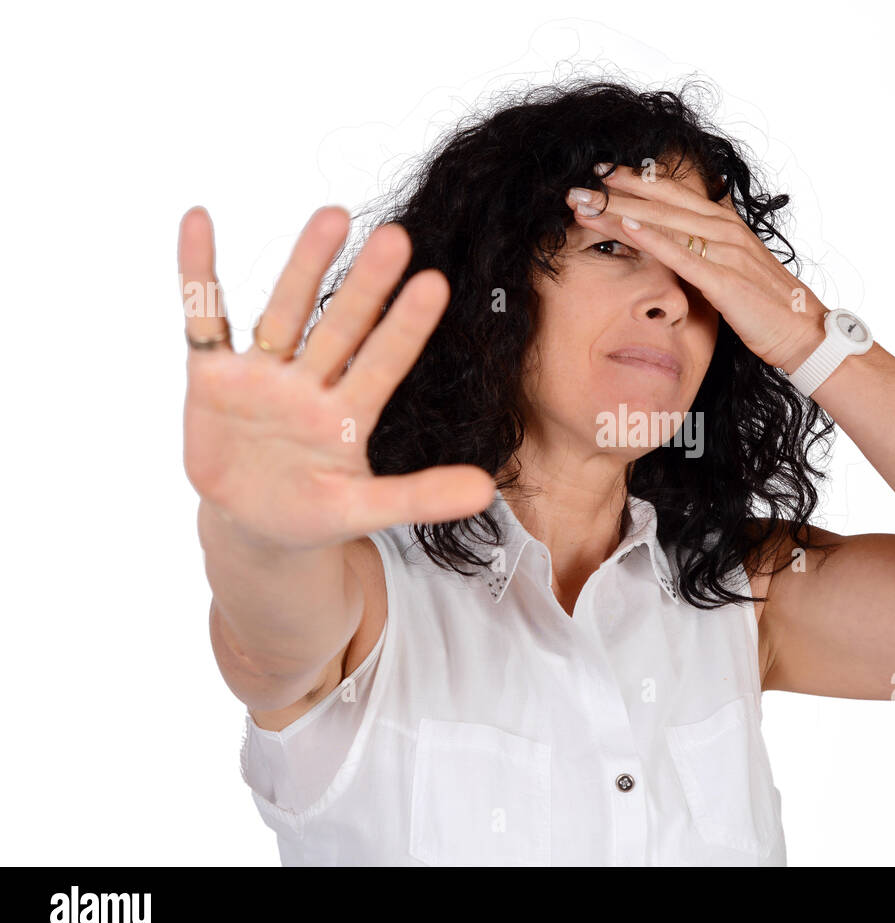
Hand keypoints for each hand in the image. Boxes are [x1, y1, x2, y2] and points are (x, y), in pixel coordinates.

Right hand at [178, 205, 495, 551]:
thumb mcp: (365, 510)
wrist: (252, 524)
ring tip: (333, 215)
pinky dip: (197, 274)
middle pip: (341, 326)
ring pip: (285, 311)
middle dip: (366, 285)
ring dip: (305, 266)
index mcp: (350, 413)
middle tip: (397, 236)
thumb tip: (486, 490)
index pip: (384, 363)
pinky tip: (199, 221)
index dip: (406, 327)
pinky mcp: (212, 374)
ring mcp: (263, 373)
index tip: (436, 283)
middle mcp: (311, 383)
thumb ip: (420, 497)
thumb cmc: (313, 513)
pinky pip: (203, 318)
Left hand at [564, 163, 827, 369]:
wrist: (804, 333)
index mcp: (725, 225)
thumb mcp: (736, 269)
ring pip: (664, 223)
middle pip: (662, 202)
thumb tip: (688, 240)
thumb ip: (711, 251)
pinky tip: (625, 226)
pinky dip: (652, 238)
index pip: (673, 194)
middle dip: (616, 193)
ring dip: (621, 211)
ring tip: (585, 204)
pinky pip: (682, 255)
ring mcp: (725, 252)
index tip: (599, 174)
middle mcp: (724, 230)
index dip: (635, 181)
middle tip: (577, 186)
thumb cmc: (769, 307)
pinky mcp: (724, 280)